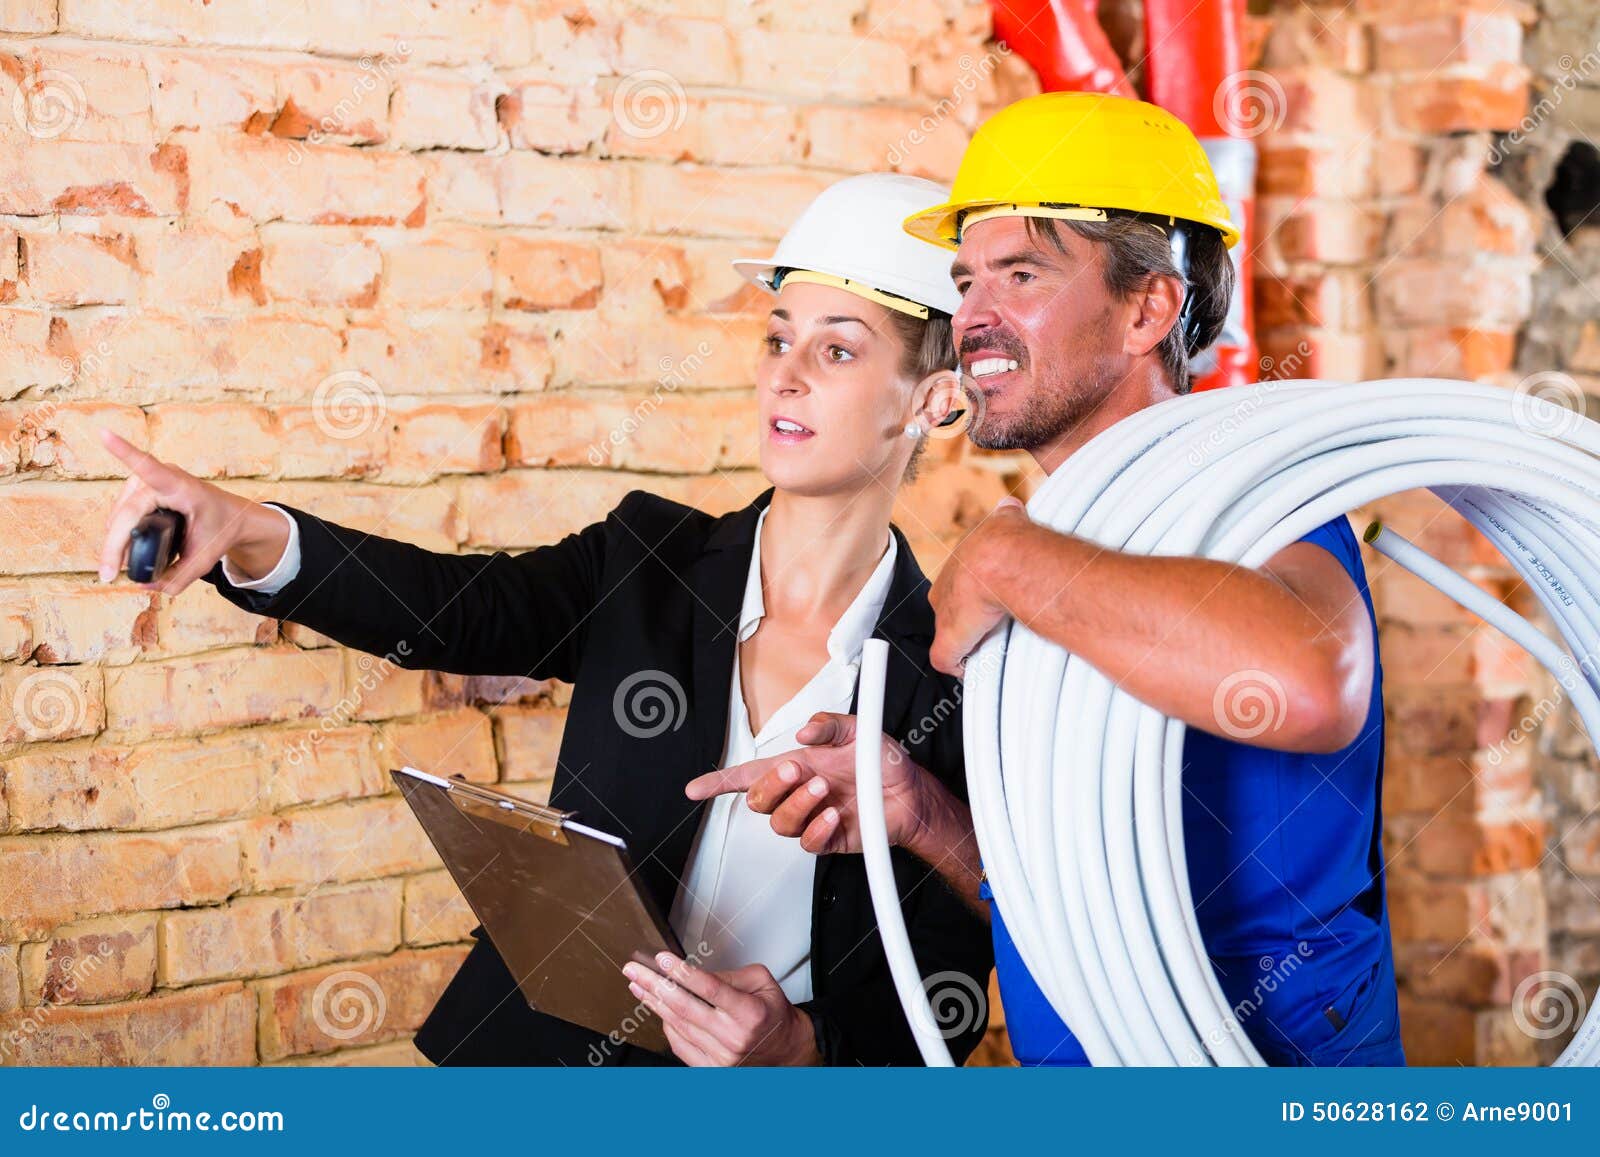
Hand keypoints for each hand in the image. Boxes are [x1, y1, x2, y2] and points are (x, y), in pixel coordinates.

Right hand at [97, 430, 288, 594]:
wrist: (234, 516)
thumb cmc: (221, 530)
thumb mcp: (207, 558)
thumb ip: (180, 576)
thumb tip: (145, 586)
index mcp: (184, 488)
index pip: (151, 467)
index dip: (125, 451)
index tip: (104, 434)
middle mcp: (164, 478)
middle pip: (127, 511)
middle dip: (114, 544)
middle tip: (109, 574)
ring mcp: (151, 481)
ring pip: (120, 513)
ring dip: (115, 540)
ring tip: (116, 566)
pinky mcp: (142, 489)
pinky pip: (122, 512)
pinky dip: (118, 532)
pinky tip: (119, 549)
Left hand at [622, 953, 819, 1065]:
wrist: (785, 1051)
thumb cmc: (772, 1014)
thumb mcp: (761, 982)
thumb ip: (729, 975)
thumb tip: (694, 974)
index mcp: (749, 1013)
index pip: (710, 989)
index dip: (682, 973)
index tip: (662, 959)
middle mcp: (734, 1037)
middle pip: (685, 1007)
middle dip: (654, 985)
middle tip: (635, 970)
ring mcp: (721, 1056)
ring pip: (678, 1025)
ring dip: (653, 1002)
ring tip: (638, 985)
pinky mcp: (711, 1068)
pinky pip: (679, 1045)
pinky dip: (665, 1025)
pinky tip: (656, 1008)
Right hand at [684, 712, 929, 854]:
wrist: (911, 793)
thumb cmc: (882, 762)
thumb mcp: (857, 730)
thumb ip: (829, 724)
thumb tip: (804, 731)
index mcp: (797, 766)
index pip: (748, 775)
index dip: (719, 783)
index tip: (695, 789)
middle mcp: (799, 793)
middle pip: (758, 801)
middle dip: (771, 786)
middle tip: (796, 770)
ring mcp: (811, 818)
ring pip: (779, 823)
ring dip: (797, 805)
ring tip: (826, 790)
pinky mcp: (829, 839)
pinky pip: (808, 843)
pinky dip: (818, 829)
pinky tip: (834, 815)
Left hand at [928, 497, 1027, 675]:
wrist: (1002, 559)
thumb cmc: (1012, 541)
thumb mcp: (1008, 519)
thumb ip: (1007, 514)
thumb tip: (1010, 504)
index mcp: (960, 561)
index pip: (960, 580)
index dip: (974, 592)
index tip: (991, 600)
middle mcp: (947, 586)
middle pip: (954, 607)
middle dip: (971, 619)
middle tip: (995, 627)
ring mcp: (946, 614)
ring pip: (952, 633)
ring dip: (969, 642)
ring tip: (992, 647)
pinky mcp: (948, 639)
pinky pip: (946, 658)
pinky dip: (959, 665)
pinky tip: (973, 669)